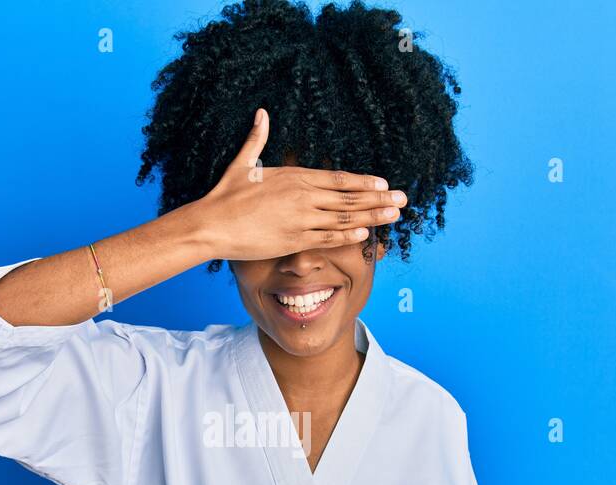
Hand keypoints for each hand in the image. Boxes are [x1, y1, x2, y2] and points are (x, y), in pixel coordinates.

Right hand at [190, 107, 406, 261]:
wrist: (212, 224)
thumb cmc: (225, 195)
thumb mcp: (243, 163)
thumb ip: (257, 139)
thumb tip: (261, 113)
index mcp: (296, 177)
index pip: (339, 178)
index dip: (364, 182)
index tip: (384, 183)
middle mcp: (304, 197)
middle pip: (350, 198)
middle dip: (379, 199)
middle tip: (404, 200)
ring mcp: (301, 219)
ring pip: (345, 219)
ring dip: (372, 217)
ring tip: (394, 216)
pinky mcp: (294, 240)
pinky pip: (328, 238)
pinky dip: (348, 237)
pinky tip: (366, 235)